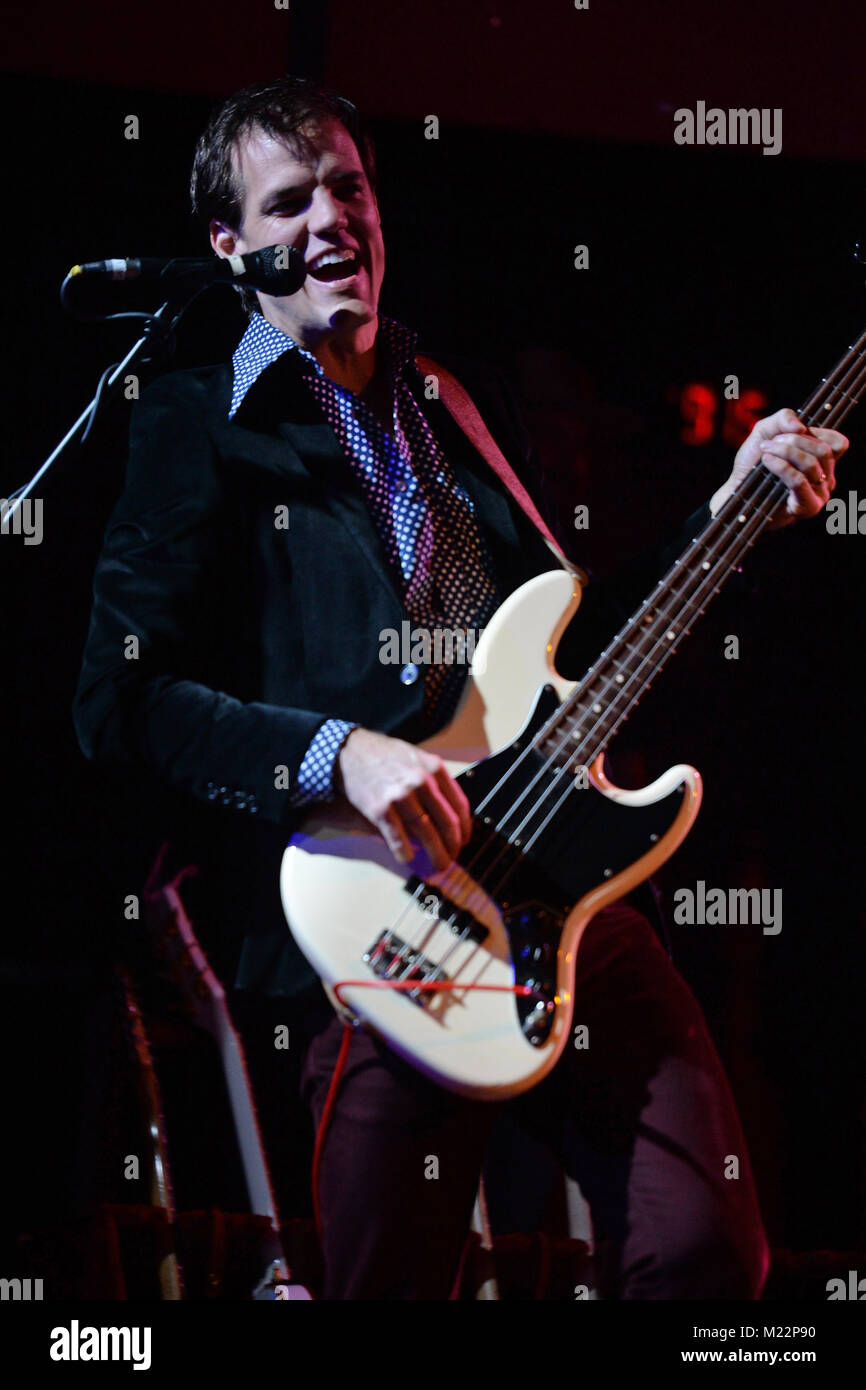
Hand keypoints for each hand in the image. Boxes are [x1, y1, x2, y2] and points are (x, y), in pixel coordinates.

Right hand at [335, 727, 471, 872]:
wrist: (351, 751)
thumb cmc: (385, 756)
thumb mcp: (416, 758)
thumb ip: (434, 781)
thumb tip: (449, 813)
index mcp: (434, 768)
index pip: (459, 805)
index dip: (465, 828)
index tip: (463, 840)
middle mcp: (421, 781)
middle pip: (447, 822)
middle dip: (453, 846)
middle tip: (453, 857)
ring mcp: (401, 796)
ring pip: (427, 833)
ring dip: (436, 854)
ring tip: (440, 865)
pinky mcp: (381, 809)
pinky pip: (398, 838)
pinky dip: (405, 852)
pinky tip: (408, 858)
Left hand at [709, 408, 848, 528]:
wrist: (737, 491)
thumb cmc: (753, 463)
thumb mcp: (765, 431)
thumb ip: (783, 418)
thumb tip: (801, 426)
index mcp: (823, 461)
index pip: (838, 443)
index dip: (816, 432)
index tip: (789, 433)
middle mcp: (826, 478)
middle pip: (823, 450)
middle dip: (794, 441)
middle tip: (769, 444)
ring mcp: (819, 494)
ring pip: (811, 464)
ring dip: (785, 452)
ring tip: (765, 453)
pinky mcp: (807, 507)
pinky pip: (799, 481)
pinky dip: (782, 467)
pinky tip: (767, 461)